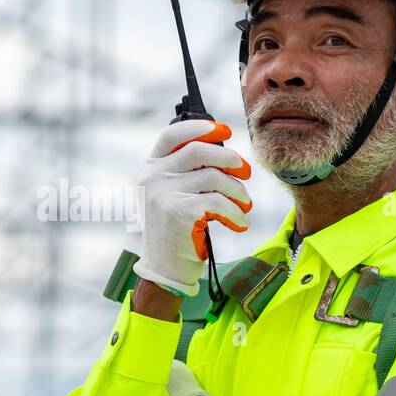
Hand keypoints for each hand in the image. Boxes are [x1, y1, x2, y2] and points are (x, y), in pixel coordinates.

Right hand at [133, 119, 252, 297]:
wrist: (164, 268)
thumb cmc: (175, 230)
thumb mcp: (172, 195)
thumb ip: (187, 172)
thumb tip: (225, 151)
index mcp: (150, 168)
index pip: (171, 135)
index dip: (200, 128)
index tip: (224, 131)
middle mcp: (153, 178)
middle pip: (199, 151)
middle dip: (229, 159)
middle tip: (246, 173)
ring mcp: (164, 194)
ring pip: (214, 177)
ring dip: (237, 191)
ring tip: (244, 204)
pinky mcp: (180, 212)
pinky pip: (219, 202)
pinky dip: (235, 213)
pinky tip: (239, 223)